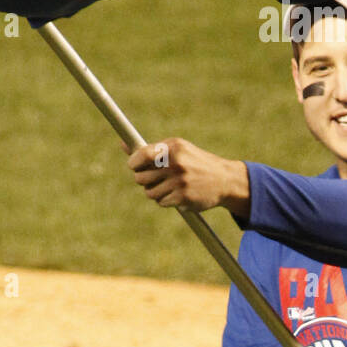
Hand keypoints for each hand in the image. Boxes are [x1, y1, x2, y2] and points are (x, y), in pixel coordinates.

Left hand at [124, 137, 249, 217]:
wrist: (224, 180)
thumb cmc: (195, 161)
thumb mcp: (177, 149)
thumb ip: (150, 149)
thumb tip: (123, 144)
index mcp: (173, 148)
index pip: (141, 156)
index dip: (133, 163)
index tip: (135, 166)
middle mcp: (176, 164)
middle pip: (140, 178)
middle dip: (144, 180)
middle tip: (153, 178)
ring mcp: (179, 182)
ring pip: (149, 193)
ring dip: (155, 192)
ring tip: (168, 186)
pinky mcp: (183, 198)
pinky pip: (161, 202)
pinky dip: (166, 200)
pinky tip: (178, 194)